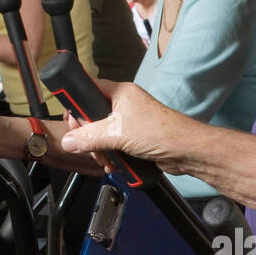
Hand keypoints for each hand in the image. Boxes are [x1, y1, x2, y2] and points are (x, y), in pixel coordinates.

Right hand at [60, 82, 184, 172]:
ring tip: (105, 159)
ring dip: (101, 150)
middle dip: (89, 136)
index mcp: (120, 93)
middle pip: (93, 117)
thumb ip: (89, 137)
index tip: (71, 121)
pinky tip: (115, 164)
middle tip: (89, 146)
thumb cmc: (161, 132)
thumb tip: (70, 140)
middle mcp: (125, 105)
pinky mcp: (136, 139)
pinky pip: (115, 146)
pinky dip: (113, 156)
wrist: (186, 151)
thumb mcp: (116, 133)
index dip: (77, 106)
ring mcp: (131, 122)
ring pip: (104, 135)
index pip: (88, 90)